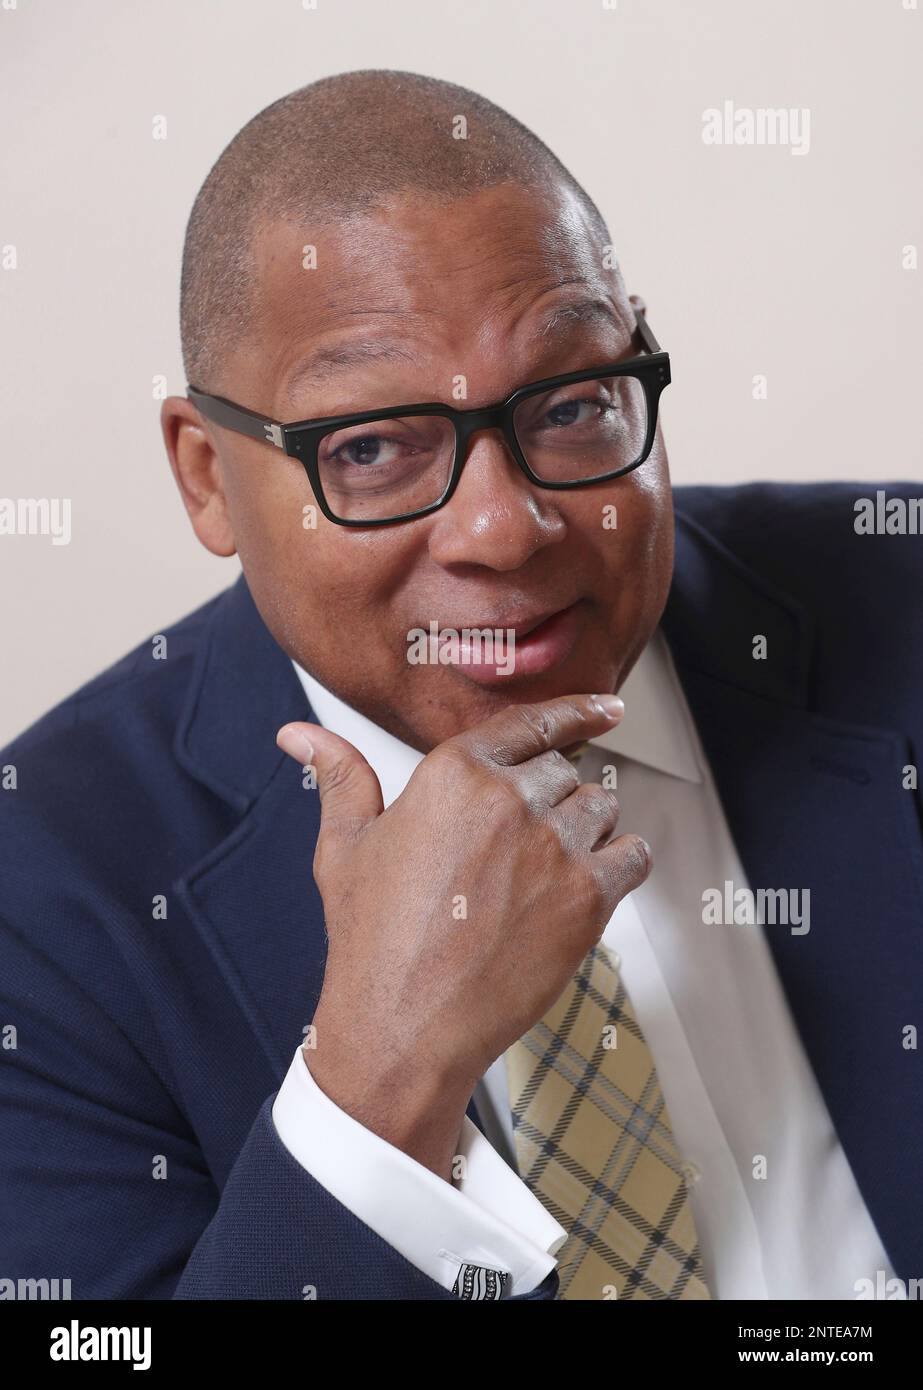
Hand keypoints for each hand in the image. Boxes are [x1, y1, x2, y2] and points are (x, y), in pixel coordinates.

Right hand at [276, 694, 650, 1178]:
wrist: (404, 1027)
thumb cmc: (371, 941)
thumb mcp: (346, 848)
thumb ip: (340, 777)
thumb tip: (300, 735)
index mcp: (454, 773)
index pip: (531, 723)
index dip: (576, 712)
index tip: (606, 708)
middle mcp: (510, 798)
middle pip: (564, 771)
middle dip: (552, 799)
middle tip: (525, 846)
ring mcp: (554, 845)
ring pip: (602, 807)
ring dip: (586, 829)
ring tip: (548, 871)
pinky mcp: (588, 895)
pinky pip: (633, 855)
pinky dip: (622, 863)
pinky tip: (593, 883)